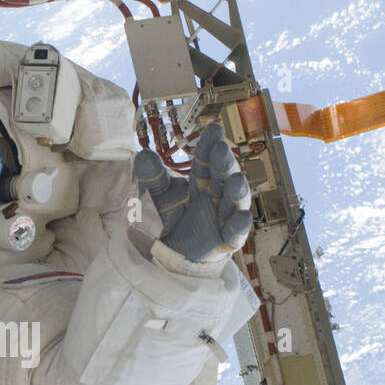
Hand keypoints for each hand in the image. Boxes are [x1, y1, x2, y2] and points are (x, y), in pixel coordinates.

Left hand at [133, 122, 252, 262]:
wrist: (169, 254)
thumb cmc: (168, 220)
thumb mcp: (155, 197)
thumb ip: (151, 178)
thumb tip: (142, 154)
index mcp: (200, 182)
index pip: (205, 161)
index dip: (209, 146)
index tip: (213, 129)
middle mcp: (215, 196)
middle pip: (222, 177)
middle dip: (224, 163)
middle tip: (221, 149)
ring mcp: (223, 217)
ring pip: (234, 201)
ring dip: (236, 190)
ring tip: (235, 179)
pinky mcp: (226, 241)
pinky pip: (235, 233)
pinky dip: (239, 226)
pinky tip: (241, 217)